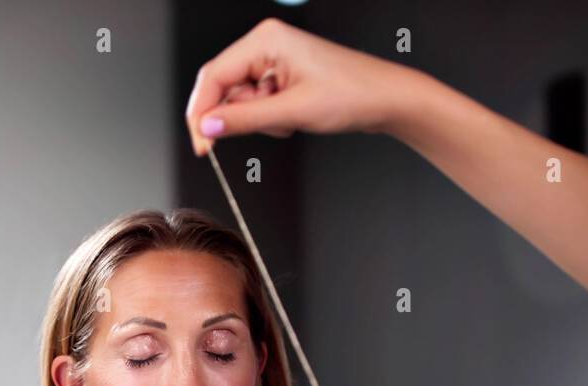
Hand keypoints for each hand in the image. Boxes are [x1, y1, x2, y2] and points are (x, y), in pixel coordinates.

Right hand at [184, 18, 410, 155]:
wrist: (386, 100)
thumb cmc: (352, 94)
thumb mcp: (292, 112)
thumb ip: (245, 120)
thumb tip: (208, 127)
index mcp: (265, 40)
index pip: (213, 75)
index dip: (201, 112)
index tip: (202, 144)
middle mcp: (266, 44)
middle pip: (223, 86)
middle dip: (233, 117)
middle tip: (230, 145)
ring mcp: (274, 60)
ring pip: (240, 99)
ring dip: (257, 120)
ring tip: (287, 123)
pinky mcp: (283, 76)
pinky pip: (258, 103)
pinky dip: (269, 119)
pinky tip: (292, 119)